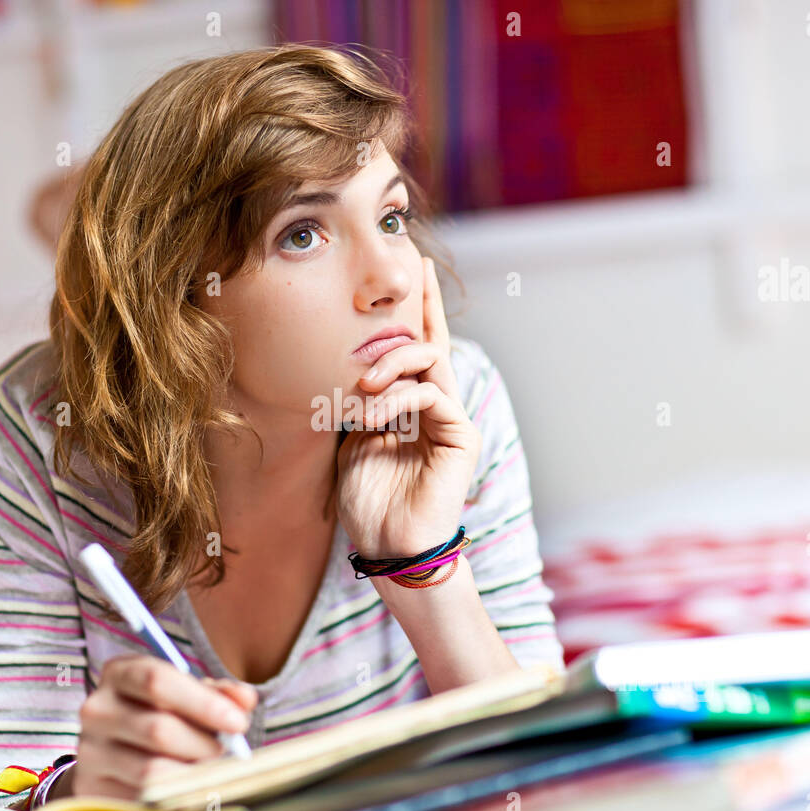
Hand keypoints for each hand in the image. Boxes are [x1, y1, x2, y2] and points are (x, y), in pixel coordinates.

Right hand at [70, 655, 257, 801]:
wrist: (115, 752)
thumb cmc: (161, 714)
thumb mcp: (187, 695)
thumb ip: (218, 693)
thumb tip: (246, 700)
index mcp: (120, 673)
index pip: (158, 681)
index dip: (204, 703)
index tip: (238, 722)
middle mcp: (97, 709)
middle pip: (159, 729)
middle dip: (204, 744)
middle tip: (226, 751)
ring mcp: (91, 751)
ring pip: (152, 770)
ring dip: (191, 773)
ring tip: (206, 768)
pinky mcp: (92, 789)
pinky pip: (143, 799)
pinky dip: (174, 796)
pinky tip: (185, 787)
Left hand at [336, 256, 481, 559]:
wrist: (389, 545)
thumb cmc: (369, 502)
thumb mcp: (351, 441)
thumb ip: (358, 402)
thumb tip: (348, 366)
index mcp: (410, 407)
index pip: (417, 349)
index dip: (420, 309)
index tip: (417, 266)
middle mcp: (436, 408)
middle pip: (433, 343)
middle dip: (419, 309)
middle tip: (393, 302)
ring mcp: (451, 420)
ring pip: (429, 363)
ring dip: (389, 368)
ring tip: (363, 390)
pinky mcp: (461, 436)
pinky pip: (431, 395)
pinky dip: (398, 400)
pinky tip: (374, 419)